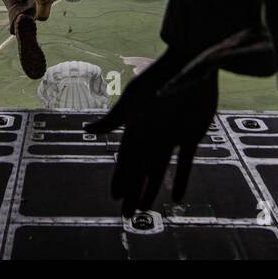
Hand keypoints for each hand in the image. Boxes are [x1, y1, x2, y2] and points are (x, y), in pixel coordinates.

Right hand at [85, 51, 217, 215]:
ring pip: (160, 169)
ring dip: (153, 189)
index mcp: (136, 125)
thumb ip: (112, 120)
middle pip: (141, 168)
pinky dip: (181, 178)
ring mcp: (172, 134)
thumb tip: (85, 130)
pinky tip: (176, 197)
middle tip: (129, 214)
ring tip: (146, 209)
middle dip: (134, 190)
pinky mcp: (192, 134)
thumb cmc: (157, 79)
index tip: (115, 197)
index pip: (126, 158)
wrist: (190, 64)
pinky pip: (185, 161)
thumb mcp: (131, 102)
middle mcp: (153, 133)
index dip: (121, 177)